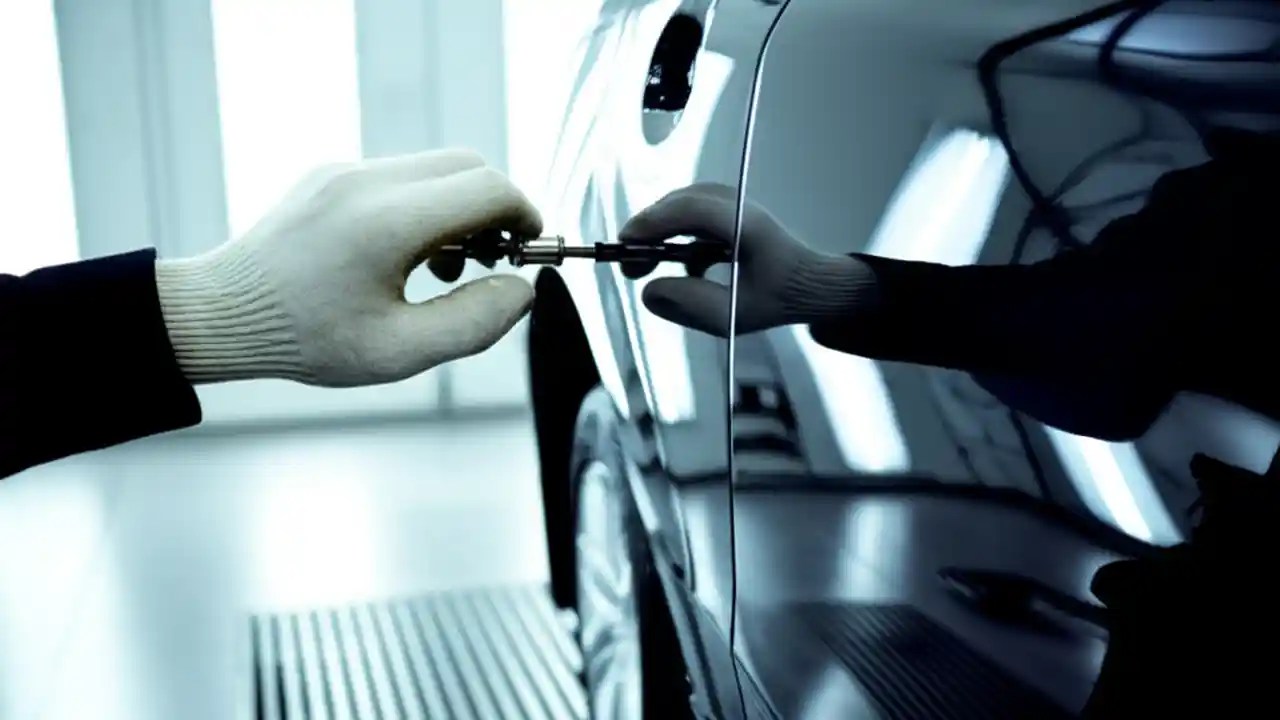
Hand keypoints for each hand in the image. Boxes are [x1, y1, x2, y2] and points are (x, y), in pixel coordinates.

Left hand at [156, 148, 540, 386]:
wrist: (222, 312)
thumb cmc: (307, 338)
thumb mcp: (400, 353)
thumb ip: (474, 323)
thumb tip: (522, 290)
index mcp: (387, 222)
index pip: (489, 189)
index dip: (524, 217)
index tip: (527, 252)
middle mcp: (367, 182)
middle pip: (468, 166)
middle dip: (495, 210)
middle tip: (492, 262)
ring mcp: (345, 171)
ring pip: (436, 167)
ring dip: (460, 208)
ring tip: (446, 268)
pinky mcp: (331, 174)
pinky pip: (401, 175)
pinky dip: (425, 206)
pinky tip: (407, 257)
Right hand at [619, 182, 875, 335]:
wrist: (811, 283)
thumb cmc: (777, 298)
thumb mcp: (733, 314)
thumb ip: (691, 305)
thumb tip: (650, 292)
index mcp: (746, 227)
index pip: (691, 210)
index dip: (654, 222)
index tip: (627, 244)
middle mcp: (739, 206)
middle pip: (681, 203)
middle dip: (648, 230)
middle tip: (629, 267)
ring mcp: (733, 204)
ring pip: (682, 205)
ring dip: (658, 231)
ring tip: (643, 266)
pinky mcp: (728, 211)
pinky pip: (691, 213)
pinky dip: (674, 233)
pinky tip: (677, 265)